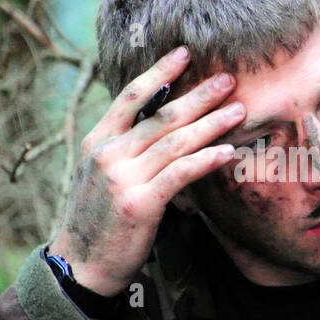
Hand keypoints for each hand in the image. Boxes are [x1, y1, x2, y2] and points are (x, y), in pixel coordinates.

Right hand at [49, 47, 244, 296]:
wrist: (80, 265)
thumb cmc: (99, 221)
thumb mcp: (103, 176)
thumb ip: (127, 150)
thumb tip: (164, 130)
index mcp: (99, 142)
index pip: (131, 96)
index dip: (160, 73)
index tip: (185, 54)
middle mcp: (109, 154)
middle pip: (161, 115)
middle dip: (199, 95)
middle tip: (229, 78)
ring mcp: (123, 178)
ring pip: (175, 142)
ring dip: (211, 123)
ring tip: (239, 110)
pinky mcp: (140, 203)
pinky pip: (180, 174)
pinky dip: (206, 160)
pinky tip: (227, 151)